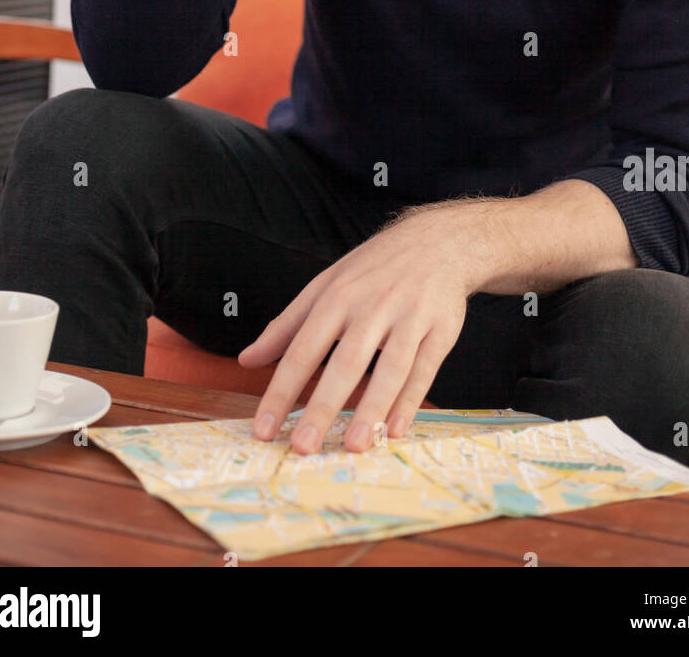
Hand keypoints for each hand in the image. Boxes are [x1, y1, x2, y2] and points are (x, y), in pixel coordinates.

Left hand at [237, 204, 478, 452]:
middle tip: (303, 446)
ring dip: (371, 408)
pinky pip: (424, 369)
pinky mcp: (441, 329)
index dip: (281, 390)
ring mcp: (409, 317)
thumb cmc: (374, 269)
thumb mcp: (326, 286)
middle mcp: (372, 306)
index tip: (264, 427)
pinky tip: (394, 429)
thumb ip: (287, 325)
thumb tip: (247, 359)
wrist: (437, 241)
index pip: (302, 349)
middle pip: (346, 362)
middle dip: (323, 406)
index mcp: (337, 297)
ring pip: (390, 368)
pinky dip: (410, 400)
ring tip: (353, 445)